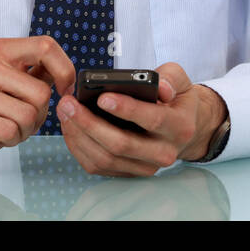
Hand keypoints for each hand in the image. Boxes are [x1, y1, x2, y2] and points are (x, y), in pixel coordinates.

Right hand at [0, 36, 75, 173]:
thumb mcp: (15, 86)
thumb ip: (40, 74)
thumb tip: (69, 76)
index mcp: (0, 50)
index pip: (45, 46)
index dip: (64, 71)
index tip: (65, 90)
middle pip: (40, 92)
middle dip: (39, 115)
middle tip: (21, 119)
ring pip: (28, 115)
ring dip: (25, 130)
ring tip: (6, 127)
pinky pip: (10, 131)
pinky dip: (11, 140)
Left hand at [57, 62, 227, 176]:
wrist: (185, 127)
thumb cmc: (176, 99)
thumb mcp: (180, 80)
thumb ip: (171, 78)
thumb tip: (161, 88)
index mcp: (179, 126)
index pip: (153, 120)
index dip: (127, 109)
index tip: (102, 97)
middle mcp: (164, 152)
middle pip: (122, 145)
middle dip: (90, 123)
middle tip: (69, 103)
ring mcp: (146, 166)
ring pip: (106, 158)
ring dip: (80, 135)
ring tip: (64, 111)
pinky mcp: (129, 172)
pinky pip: (99, 165)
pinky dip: (79, 147)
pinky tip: (70, 127)